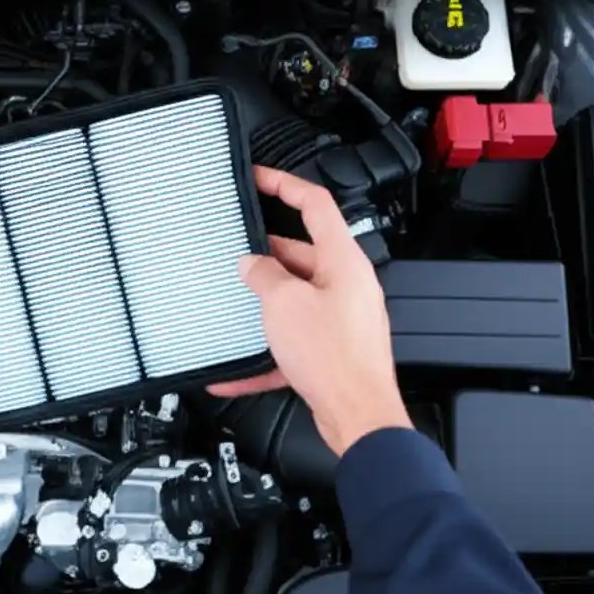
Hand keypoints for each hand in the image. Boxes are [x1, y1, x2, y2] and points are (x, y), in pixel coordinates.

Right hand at [209, 166, 410, 455]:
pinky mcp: (330, 351)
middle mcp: (347, 286)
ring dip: (264, 303)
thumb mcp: (284, 305)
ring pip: (295, 298)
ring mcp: (341, 319)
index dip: (285, 185)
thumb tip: (251, 264)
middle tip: (236, 257)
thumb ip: (264, 276)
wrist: (358, 416)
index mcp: (344, 262)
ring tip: (237, 307)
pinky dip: (263, 352)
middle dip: (266, 255)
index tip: (260, 177)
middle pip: (302, 254)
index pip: (316, 205)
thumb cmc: (335, 360)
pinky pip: (290, 343)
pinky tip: (235, 371)